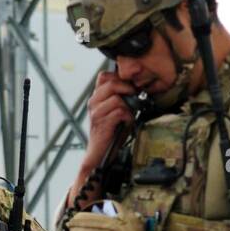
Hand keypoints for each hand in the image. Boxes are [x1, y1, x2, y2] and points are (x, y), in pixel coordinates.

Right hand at [72, 71, 137, 205]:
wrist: (100, 154)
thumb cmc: (111, 133)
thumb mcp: (116, 112)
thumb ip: (121, 99)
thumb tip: (136, 88)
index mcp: (96, 97)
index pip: (104, 76)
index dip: (119, 78)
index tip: (130, 87)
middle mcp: (93, 103)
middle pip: (111, 83)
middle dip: (127, 89)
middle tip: (135, 98)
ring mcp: (96, 112)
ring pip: (116, 98)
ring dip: (128, 106)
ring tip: (129, 114)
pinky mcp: (101, 123)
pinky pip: (120, 111)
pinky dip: (128, 117)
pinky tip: (127, 123)